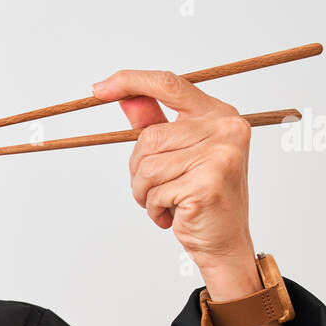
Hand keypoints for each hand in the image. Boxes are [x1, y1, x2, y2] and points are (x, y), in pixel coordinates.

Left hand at [91, 69, 256, 274]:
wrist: (224, 244)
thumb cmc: (200, 199)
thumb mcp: (177, 156)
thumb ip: (154, 124)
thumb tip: (125, 97)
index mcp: (220, 114)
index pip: (169, 84)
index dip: (130, 81)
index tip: (98, 88)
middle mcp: (226, 128)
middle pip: (149, 137)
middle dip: (140, 169)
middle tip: (158, 189)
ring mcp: (221, 155)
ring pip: (148, 166)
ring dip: (146, 193)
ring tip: (168, 203)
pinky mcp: (209, 183)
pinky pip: (155, 192)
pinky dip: (155, 210)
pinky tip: (174, 216)